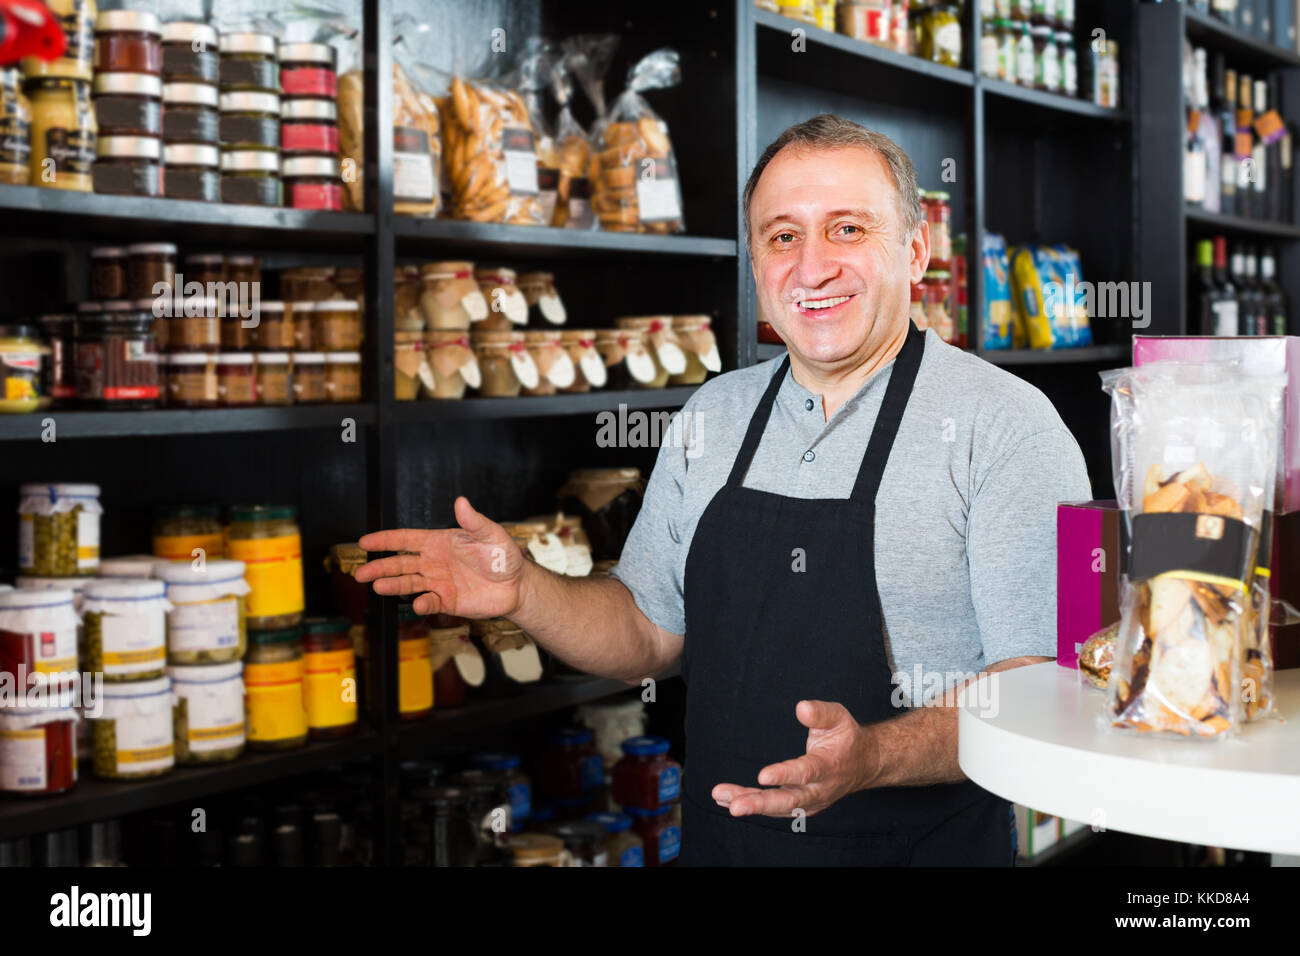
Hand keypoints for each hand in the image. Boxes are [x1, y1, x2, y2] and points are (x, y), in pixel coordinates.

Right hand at [355, 496, 523, 618]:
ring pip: (408, 583)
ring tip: (376, 586)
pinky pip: (428, 602)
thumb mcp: (491, 535)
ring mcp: (438, 582)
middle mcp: (434, 562)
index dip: (385, 540)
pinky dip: (421, 603)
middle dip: (379, 567)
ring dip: (392, 585)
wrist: (516, 586)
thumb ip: (474, 521)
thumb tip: (461, 501)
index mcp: (439, 542)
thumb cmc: (503, 556)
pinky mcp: (446, 601)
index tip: (364, 542)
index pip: (406, 539)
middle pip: (400, 563)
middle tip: (360, 572)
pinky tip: (417, 603)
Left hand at [712, 700, 878, 818]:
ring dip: (750, 804)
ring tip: (723, 798)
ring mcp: (810, 801)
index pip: (805, 773)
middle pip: (789, 801)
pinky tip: (728, 800)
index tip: (762, 776)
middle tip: (735, 806)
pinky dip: (753, 805)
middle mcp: (818, 790)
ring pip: (778, 808)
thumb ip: (820, 713)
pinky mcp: (801, 806)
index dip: (784, 775)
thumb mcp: (839, 717)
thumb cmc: (846, 738)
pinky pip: (775, 809)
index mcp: (828, 767)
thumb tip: (801, 707)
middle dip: (760, 804)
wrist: (863, 764)